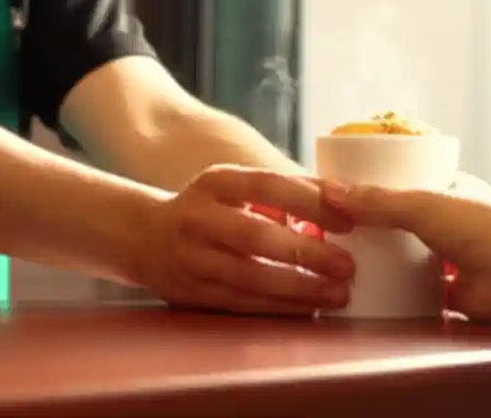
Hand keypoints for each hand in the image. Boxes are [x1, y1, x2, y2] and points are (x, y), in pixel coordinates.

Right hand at [140, 165, 356, 314]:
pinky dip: (279, 307)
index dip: (309, 202)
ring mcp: (193, 258)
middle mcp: (199, 218)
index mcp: (215, 182)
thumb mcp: (236, 185)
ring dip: (299, 289)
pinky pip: (242, 303)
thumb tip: (345, 196)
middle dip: (306, 254)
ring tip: (338, 294)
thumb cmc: (208, 207)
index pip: (267, 185)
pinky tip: (310, 308)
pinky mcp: (192, 293)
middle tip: (347, 266)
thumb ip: (285, 189)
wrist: (142, 236)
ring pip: (250, 277)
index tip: (348, 220)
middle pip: (256, 236)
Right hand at [322, 173, 490, 326]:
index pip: (402, 180)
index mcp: (447, 188)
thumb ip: (378, 200)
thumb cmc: (486, 228)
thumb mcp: (423, 204)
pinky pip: (413, 290)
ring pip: (404, 255)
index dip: (371, 185)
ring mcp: (450, 256)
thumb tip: (329, 190)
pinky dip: (391, 291)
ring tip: (337, 259)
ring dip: (377, 259)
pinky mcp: (450, 291)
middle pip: (398, 220)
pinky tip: (362, 291)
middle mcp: (448, 221)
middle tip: (330, 229)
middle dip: (368, 224)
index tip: (337, 191)